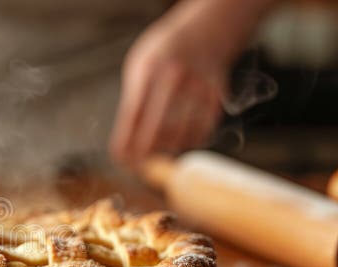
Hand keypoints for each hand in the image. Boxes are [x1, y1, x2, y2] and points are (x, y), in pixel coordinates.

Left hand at [109, 17, 227, 164]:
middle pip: (156, 128)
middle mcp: (174, 77)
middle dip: (145, 152)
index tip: (120, 160)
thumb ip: (134, 99)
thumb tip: (128, 142)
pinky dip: (191, 141)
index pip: (132, 115)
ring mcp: (199, 85)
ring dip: (168, 148)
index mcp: (148, 70)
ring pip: (182, 134)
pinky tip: (181, 140)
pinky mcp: (219, 94)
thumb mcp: (139, 66)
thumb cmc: (164, 53)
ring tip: (159, 147)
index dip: (125, 142)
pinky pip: (204, 130)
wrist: (206, 29)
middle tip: (139, 164)